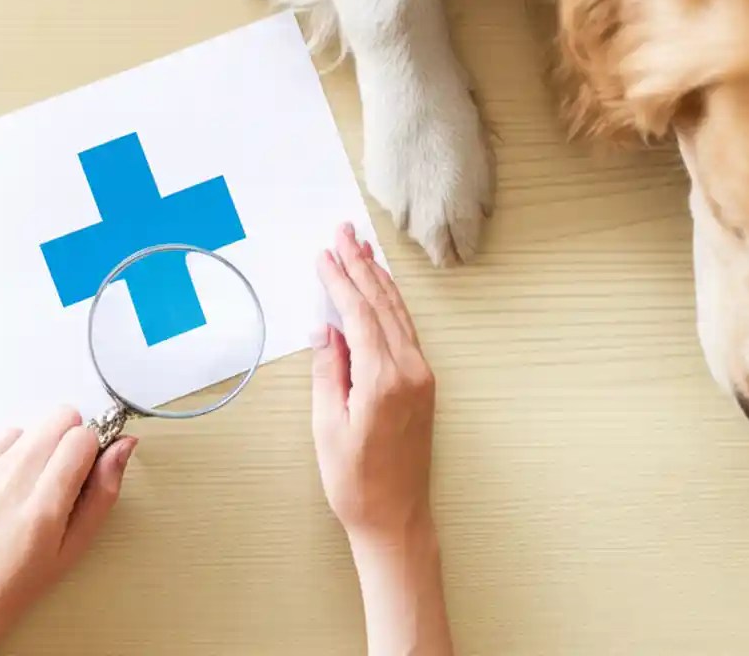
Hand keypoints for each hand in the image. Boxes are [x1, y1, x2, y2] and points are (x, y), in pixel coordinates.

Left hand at [0, 409, 136, 655]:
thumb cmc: (29, 573)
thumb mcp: (78, 543)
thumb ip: (104, 491)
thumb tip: (124, 444)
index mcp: (44, 508)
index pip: (82, 438)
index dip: (95, 448)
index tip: (92, 470)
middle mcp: (14, 482)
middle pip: (61, 419)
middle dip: (75, 438)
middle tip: (70, 472)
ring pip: (39, 423)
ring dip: (51, 441)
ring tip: (45, 477)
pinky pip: (12, 432)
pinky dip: (25, 446)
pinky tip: (23, 476)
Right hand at [313, 223, 452, 654]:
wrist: (396, 518)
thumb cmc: (356, 482)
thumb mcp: (327, 426)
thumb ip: (329, 371)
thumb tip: (327, 329)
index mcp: (384, 378)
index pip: (359, 313)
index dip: (340, 280)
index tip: (324, 253)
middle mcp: (410, 371)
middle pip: (383, 304)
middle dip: (362, 265)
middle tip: (345, 231)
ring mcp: (422, 377)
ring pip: (399, 314)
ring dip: (379, 279)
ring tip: (363, 248)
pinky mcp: (424, 385)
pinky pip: (406, 332)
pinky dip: (390, 306)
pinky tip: (381, 292)